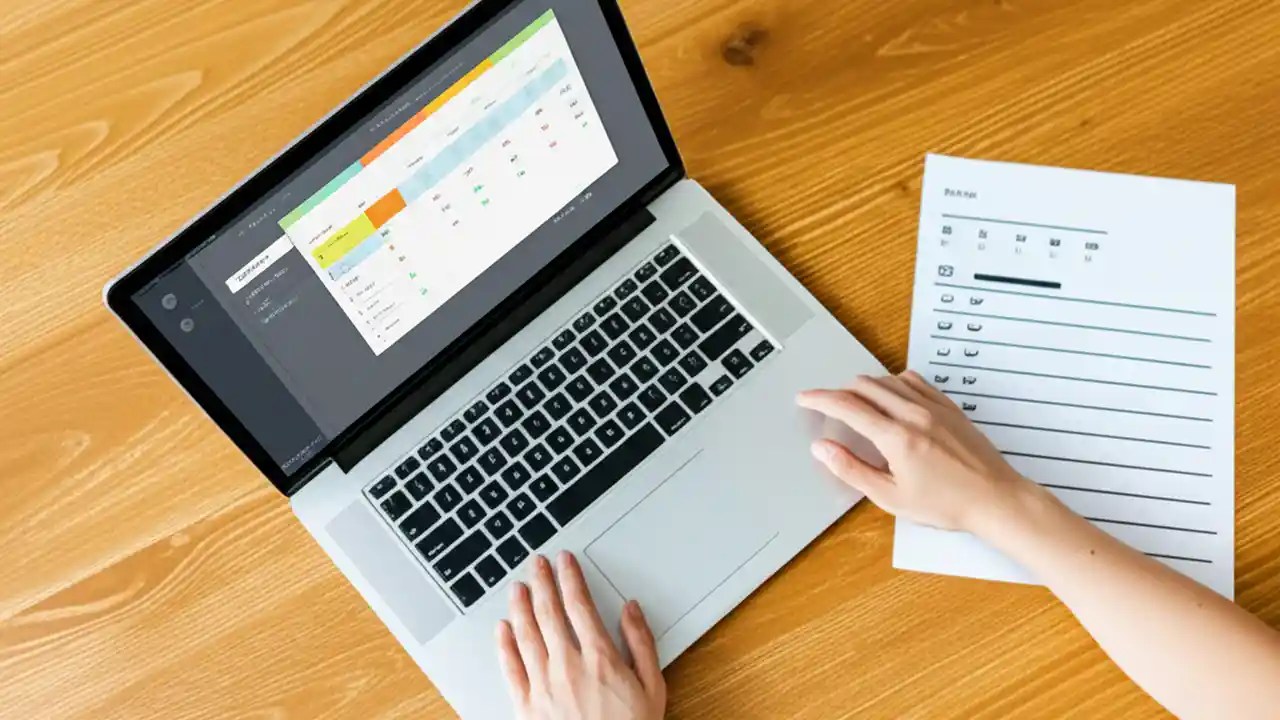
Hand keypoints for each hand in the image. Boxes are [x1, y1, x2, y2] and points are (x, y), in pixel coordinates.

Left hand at [496, 552, 665, 719]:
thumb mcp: (653, 686)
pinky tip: (503, 628)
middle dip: (542, 582)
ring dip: (520, 605)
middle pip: (548, 612)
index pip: (579, 605)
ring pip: (525, 634)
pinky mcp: (526, 707)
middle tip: (536, 563)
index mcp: (600, 658)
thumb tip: (631, 609)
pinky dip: (505, 645)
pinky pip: (511, 668)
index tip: (565, 561)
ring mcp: (543, 686)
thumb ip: (642, 643)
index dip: (570, 577)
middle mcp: (567, 667)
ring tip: (518, 586)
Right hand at [796, 370, 1039, 535]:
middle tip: (827, 405)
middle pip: (864, 386)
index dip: (820, 399)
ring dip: (865, 386)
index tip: (805, 398)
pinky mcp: (948, 407)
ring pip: (887, 380)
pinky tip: (891, 395)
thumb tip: (823, 449)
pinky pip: (914, 381)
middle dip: (839, 392)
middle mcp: (913, 415)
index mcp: (896, 438)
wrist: (994, 499)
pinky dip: (893, 383)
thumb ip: (852, 469)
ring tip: (855, 402)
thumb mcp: (890, 497)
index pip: (847, 407)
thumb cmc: (946, 504)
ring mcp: (933, 407)